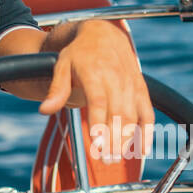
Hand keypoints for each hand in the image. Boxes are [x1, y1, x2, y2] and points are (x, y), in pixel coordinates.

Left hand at [39, 20, 153, 156]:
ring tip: (116, 158)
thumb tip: (44, 110)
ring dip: (127, 139)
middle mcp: (116, 77)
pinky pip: (148, 112)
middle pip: (118, 113)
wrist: (103, 33)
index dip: (99, 123)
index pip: (98, 101)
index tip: (96, 144)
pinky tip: (143, 149)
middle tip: (106, 159)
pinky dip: (148, 131)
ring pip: (133, 115)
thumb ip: (56, 90)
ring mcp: (130, 83)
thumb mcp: (62, 66)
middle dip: (113, 139)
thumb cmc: (79, 53)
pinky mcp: (140, 88)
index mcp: (94, 71)